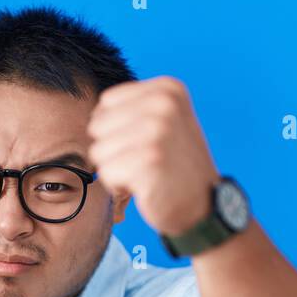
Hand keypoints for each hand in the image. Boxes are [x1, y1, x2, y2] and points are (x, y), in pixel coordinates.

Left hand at [86, 75, 219, 234]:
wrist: (203, 206)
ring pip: (99, 151)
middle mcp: (164, 105)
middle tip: (144, 162)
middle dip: (113, 150)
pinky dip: (118, 186)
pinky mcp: (149, 162)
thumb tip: (94, 115)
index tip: (143, 144)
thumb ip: (135, 108)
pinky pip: (106, 173)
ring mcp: (158, 132)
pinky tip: (144, 187)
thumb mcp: (165, 121)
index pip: (107, 103)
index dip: (114, 130)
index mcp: (168, 89)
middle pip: (98, 127)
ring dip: (116, 169)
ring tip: (145, 174)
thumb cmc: (175, 166)